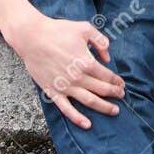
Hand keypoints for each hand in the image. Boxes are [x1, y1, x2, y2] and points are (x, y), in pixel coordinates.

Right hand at [6, 12, 124, 129]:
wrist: (31, 37)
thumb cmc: (57, 31)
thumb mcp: (85, 29)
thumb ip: (101, 41)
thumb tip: (107, 57)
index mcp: (86, 62)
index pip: (107, 76)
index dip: (117, 81)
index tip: (122, 84)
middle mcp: (78, 77)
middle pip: (102, 89)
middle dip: (114, 94)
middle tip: (121, 96)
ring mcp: (65, 86)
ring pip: (89, 101)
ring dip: (104, 107)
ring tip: (114, 111)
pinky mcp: (53, 91)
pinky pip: (66, 109)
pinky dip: (77, 118)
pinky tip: (87, 124)